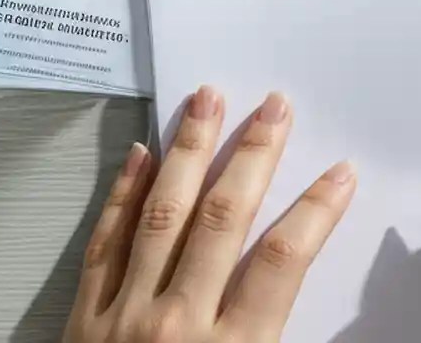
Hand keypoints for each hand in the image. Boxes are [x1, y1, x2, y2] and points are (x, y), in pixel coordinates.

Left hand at [64, 87, 356, 342]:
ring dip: (189, 151)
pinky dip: (122, 193)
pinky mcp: (82, 317)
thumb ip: (280, 340)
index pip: (282, 261)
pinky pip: (104, 240)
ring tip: (208, 102)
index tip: (338, 174)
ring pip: (161, 212)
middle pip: (222, 218)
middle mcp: (176, 324)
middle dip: (254, 156)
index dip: (315, 211)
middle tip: (275, 108)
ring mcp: (123, 315)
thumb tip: (302, 289)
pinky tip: (137, 153)